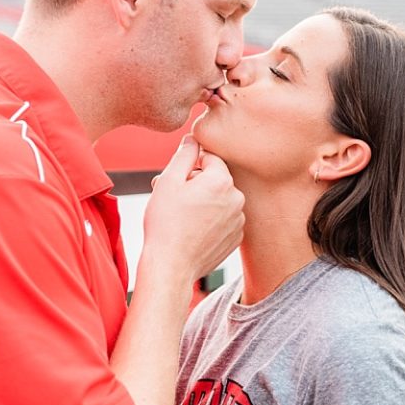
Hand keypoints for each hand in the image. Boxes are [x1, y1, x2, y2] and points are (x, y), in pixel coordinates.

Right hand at [143, 134, 244, 279]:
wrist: (171, 266)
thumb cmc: (165, 223)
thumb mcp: (168, 181)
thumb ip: (184, 155)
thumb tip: (193, 138)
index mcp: (222, 181)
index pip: (208, 158)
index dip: (189, 167)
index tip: (176, 181)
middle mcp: (237, 198)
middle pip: (215, 180)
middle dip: (195, 185)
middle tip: (172, 199)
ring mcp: (239, 220)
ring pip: (220, 200)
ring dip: (203, 203)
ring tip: (181, 217)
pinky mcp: (236, 237)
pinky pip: (224, 219)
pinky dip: (211, 221)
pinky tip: (193, 231)